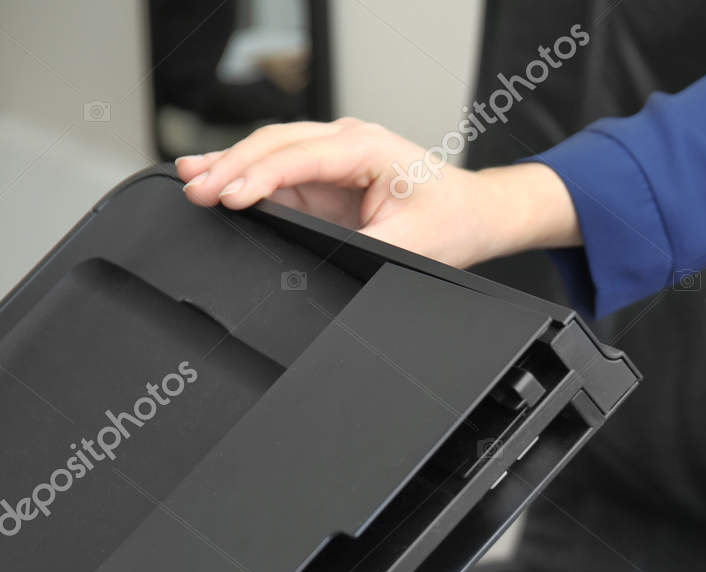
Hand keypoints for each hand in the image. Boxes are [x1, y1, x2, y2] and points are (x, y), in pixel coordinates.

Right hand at [175, 118, 579, 267]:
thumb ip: (361, 248)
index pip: (300, 157)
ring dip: (231, 166)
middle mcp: (348, 142)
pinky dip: (246, 176)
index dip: (259, 176)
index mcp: (370, 149)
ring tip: (189, 179)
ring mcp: (335, 155)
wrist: (478, 216)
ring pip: (271, 152)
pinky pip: (279, 170)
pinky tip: (211, 178)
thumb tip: (313, 257)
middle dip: (231, 166)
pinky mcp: (328, 175)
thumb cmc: (454, 222)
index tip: (227, 195)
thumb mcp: (412, 246)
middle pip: (276, 145)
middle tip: (193, 187)